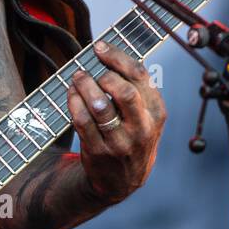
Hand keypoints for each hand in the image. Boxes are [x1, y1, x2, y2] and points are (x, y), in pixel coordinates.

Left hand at [66, 40, 165, 203]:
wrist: (122, 181)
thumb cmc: (132, 138)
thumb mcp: (147, 117)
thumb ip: (138, 91)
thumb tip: (111, 56)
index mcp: (157, 113)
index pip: (140, 76)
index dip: (117, 57)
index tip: (100, 47)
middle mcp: (142, 128)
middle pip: (124, 91)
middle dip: (103, 74)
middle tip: (90, 68)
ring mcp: (120, 142)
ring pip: (100, 106)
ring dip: (84, 86)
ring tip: (77, 77)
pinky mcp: (99, 151)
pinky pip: (82, 121)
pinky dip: (74, 102)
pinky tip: (72, 94)